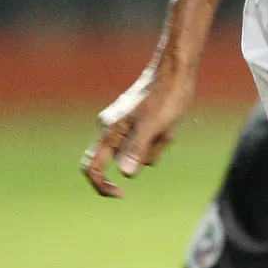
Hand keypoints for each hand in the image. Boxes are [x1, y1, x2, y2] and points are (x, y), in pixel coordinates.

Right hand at [80, 67, 196, 197]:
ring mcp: (126, 129)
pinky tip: (170, 125)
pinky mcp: (140, 126)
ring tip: (167, 126)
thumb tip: (125, 174)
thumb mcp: (154, 125)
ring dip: (157, 147)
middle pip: (123, 162)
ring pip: (140, 155)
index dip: (101, 185)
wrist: (176, 73)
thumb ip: (138, 148)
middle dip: (146, 156)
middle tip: (163, 135)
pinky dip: (161, 140)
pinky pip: (149, 145)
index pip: (92, 167)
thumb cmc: (165, 96)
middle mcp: (113, 131)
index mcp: (110, 131)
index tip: (120, 194)